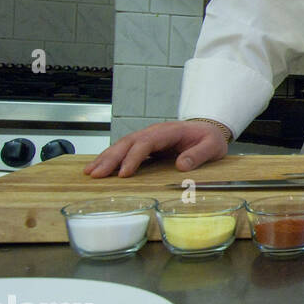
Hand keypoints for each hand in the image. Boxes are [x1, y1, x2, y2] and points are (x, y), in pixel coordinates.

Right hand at [83, 120, 229, 177]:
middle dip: (110, 158)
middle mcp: (154, 132)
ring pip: (122, 145)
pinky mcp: (146, 145)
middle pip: (128, 143)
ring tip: (90, 172)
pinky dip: (111, 158)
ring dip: (105, 158)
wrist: (209, 129)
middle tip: (95, 173)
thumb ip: (199, 155)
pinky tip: (100, 167)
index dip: (133, 158)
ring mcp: (148, 138)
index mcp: (169, 131)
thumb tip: (182, 165)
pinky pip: (125, 150)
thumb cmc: (210, 138)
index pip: (146, 143)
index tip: (124, 173)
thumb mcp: (212, 146)